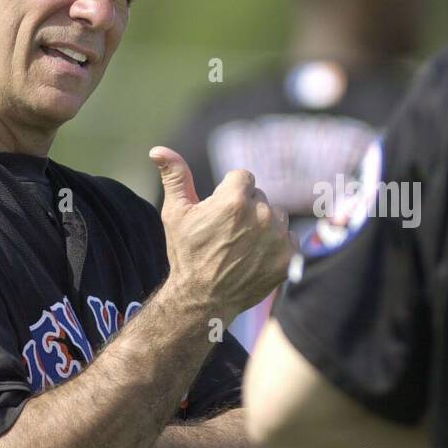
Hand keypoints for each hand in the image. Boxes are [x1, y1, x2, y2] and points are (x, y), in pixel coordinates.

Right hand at [150, 147, 293, 322]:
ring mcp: (277, 237)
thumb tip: (158, 149)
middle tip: (228, 233)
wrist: (202, 298)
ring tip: (242, 246)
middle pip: (260, 197)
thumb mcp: (175, 213)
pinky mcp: (289, 257)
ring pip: (276, 215)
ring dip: (264, 225)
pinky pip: (289, 238)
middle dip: (246, 209)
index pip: (244, 177)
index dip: (229, 193)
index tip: (219, 213)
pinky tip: (257, 258)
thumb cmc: (186, 254)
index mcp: (234, 200)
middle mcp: (260, 215)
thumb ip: (175, 177)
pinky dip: (277, 246)